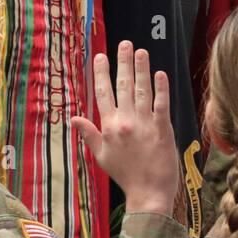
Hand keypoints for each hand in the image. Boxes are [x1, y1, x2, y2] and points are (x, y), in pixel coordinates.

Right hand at [72, 41, 178, 215]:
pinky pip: (162, 104)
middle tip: (124, 44)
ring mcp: (145, 124)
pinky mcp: (163, 129)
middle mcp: (125, 122)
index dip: (101, 74)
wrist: (148, 193)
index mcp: (109, 127)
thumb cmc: (125, 175)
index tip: (100, 57)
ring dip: (141, 69)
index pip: (103, 94)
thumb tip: (74, 118)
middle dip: (123, 63)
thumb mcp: (101, 156)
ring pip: (142, 90)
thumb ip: (89, 134)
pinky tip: (160, 73)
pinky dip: (161, 88)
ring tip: (141, 51)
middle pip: (123, 86)